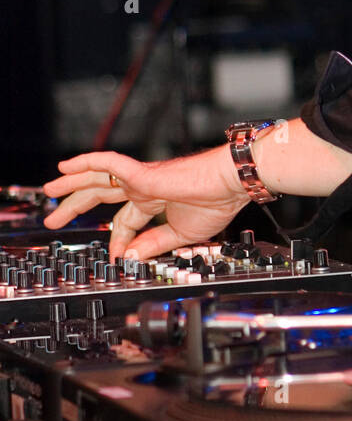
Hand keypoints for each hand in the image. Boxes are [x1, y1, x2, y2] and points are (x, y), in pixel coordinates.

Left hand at [42, 146, 248, 261]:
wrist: (232, 184)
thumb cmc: (216, 203)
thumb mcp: (180, 234)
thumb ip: (154, 243)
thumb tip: (131, 256)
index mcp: (153, 201)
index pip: (124, 221)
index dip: (116, 240)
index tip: (116, 257)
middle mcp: (143, 187)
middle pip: (100, 194)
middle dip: (75, 206)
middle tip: (53, 217)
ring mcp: (141, 178)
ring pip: (97, 177)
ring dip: (71, 182)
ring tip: (50, 189)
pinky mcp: (143, 173)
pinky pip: (109, 164)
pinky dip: (87, 163)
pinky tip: (68, 165)